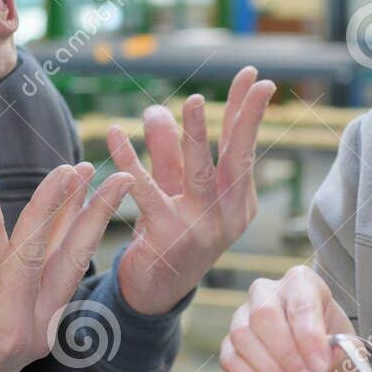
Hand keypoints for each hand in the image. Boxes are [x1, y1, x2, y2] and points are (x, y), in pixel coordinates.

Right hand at [0, 162, 133, 371]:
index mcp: (14, 322)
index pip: (36, 252)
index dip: (48, 207)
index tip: (64, 172)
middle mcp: (37, 323)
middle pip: (71, 257)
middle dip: (92, 213)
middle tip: (117, 176)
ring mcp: (36, 322)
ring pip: (55, 261)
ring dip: (64, 219)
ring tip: (77, 178)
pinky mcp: (25, 318)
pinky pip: (25, 272)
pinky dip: (11, 240)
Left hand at [106, 66, 274, 314]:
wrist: (154, 294)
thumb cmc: (168, 235)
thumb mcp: (175, 191)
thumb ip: (168, 152)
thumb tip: (156, 108)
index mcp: (239, 203)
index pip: (244, 149)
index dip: (248, 112)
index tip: (257, 78)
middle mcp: (227, 215)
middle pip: (237, 157)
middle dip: (242, 116)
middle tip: (249, 80)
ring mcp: (201, 228)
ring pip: (200, 172)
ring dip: (196, 135)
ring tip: (193, 100)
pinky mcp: (167, 237)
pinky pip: (147, 190)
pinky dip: (128, 160)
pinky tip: (115, 134)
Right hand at [220, 265, 360, 371]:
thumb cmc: (335, 360)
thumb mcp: (351, 357)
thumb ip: (346, 354)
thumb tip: (334, 350)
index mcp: (303, 284)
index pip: (301, 303)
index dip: (309, 337)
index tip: (321, 366)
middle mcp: (269, 293)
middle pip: (264, 314)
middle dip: (288, 356)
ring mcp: (244, 317)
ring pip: (243, 336)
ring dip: (272, 371)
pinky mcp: (231, 344)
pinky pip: (231, 359)